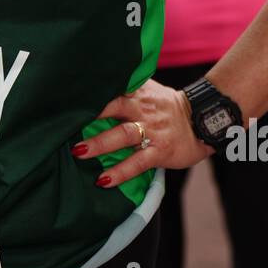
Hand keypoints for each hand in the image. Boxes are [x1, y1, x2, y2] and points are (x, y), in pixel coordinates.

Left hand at [74, 79, 212, 187]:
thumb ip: (125, 87)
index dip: (89, 91)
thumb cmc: (167, 106)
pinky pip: (138, 162)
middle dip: (88, 116)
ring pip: (122, 135)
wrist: (203, 119)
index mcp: (137, 91)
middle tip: (64, 125)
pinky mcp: (160, 150)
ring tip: (79, 152)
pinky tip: (103, 180)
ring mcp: (152, 130)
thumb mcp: (148, 89)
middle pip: (112, 108)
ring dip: (99, 144)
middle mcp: (142, 108)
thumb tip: (93, 87)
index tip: (65, 96)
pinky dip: (120, 172)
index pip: (111, 87)